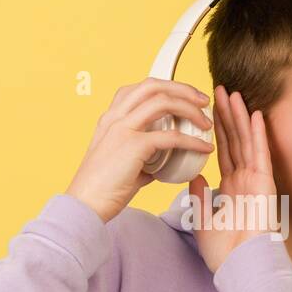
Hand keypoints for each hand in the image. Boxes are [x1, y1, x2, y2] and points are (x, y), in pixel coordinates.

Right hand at [65, 77, 214, 223]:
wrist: (84, 206)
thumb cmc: (101, 190)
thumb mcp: (120, 165)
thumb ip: (139, 160)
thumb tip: (157, 166)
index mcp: (110, 118)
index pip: (140, 88)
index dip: (167, 87)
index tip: (186, 98)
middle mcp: (115, 117)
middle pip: (153, 86)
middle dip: (182, 88)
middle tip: (202, 101)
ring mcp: (123, 128)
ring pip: (162, 102)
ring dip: (190, 108)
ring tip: (206, 121)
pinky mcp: (133, 146)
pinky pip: (171, 137)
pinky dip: (192, 140)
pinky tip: (205, 148)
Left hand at [188, 85, 279, 273]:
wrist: (240, 267)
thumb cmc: (226, 252)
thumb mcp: (204, 221)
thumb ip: (200, 197)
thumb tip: (194, 178)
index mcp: (232, 187)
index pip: (222, 150)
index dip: (216, 128)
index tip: (208, 108)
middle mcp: (245, 180)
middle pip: (234, 139)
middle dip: (226, 114)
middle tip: (219, 89)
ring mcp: (256, 181)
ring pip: (247, 142)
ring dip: (240, 117)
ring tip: (232, 93)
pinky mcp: (265, 185)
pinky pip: (261, 155)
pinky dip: (258, 135)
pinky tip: (255, 115)